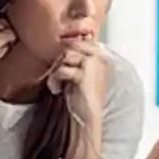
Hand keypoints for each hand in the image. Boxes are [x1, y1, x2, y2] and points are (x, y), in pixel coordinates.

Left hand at [46, 41, 107, 158]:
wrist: (88, 117)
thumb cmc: (83, 97)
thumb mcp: (81, 73)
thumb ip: (76, 59)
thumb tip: (60, 48)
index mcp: (102, 56)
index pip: (80, 42)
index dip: (68, 50)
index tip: (61, 65)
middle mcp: (100, 58)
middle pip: (72, 46)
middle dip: (61, 60)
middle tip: (58, 75)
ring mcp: (93, 65)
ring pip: (66, 55)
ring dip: (57, 70)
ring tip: (57, 83)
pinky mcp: (84, 76)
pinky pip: (62, 69)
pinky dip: (55, 79)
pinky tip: (57, 89)